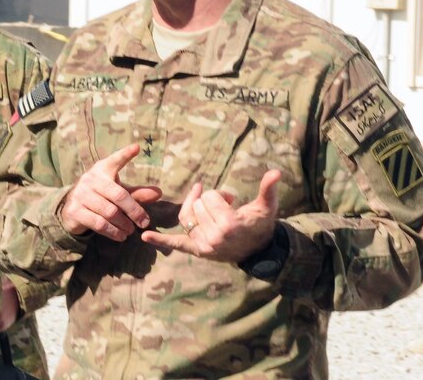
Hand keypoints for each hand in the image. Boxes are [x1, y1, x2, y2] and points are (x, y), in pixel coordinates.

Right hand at [59, 144, 161, 240]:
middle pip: (119, 195)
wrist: (72, 209)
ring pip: (109, 212)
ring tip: (131, 230)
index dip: (125, 154)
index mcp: (102, 170)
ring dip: (124, 224)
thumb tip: (159, 193)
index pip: (115, 161)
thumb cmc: (101, 197)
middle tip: (145, 222)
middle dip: (134, 210)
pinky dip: (113, 232)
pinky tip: (121, 236)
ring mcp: (81, 195)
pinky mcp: (76, 211)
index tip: (136, 148)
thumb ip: (137, 193)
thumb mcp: (118, 193)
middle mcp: (90, 179)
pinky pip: (99, 223)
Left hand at [141, 169, 281, 261]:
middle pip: (197, 206)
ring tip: (210, 208)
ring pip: (186, 217)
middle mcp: (213, 237)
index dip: (220, 195)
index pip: (210, 198)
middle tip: (224, 205)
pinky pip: (176, 244)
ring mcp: (203, 245)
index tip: (231, 200)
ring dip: (195, 209)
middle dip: (209, 201)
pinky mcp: (197, 251)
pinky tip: (145, 236)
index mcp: (228, 225)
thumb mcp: (266, 207)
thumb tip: (276, 172)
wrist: (259, 251)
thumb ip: (268, 189)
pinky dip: (160, 240)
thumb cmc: (260, 224)